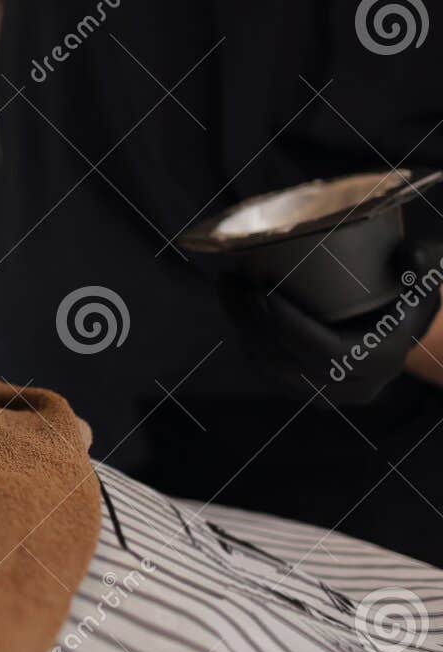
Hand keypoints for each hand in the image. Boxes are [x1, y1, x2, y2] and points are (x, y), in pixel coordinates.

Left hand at [221, 243, 442, 405]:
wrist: (403, 334)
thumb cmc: (408, 299)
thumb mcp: (422, 283)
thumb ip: (422, 265)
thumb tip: (410, 256)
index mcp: (379, 361)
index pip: (322, 351)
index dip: (287, 324)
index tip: (261, 289)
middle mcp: (353, 386)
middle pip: (287, 361)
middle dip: (252, 321)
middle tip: (234, 281)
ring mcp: (328, 395)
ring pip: (270, 368)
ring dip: (242, 328)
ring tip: (229, 289)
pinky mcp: (307, 392)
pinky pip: (266, 371)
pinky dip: (246, 340)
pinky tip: (235, 308)